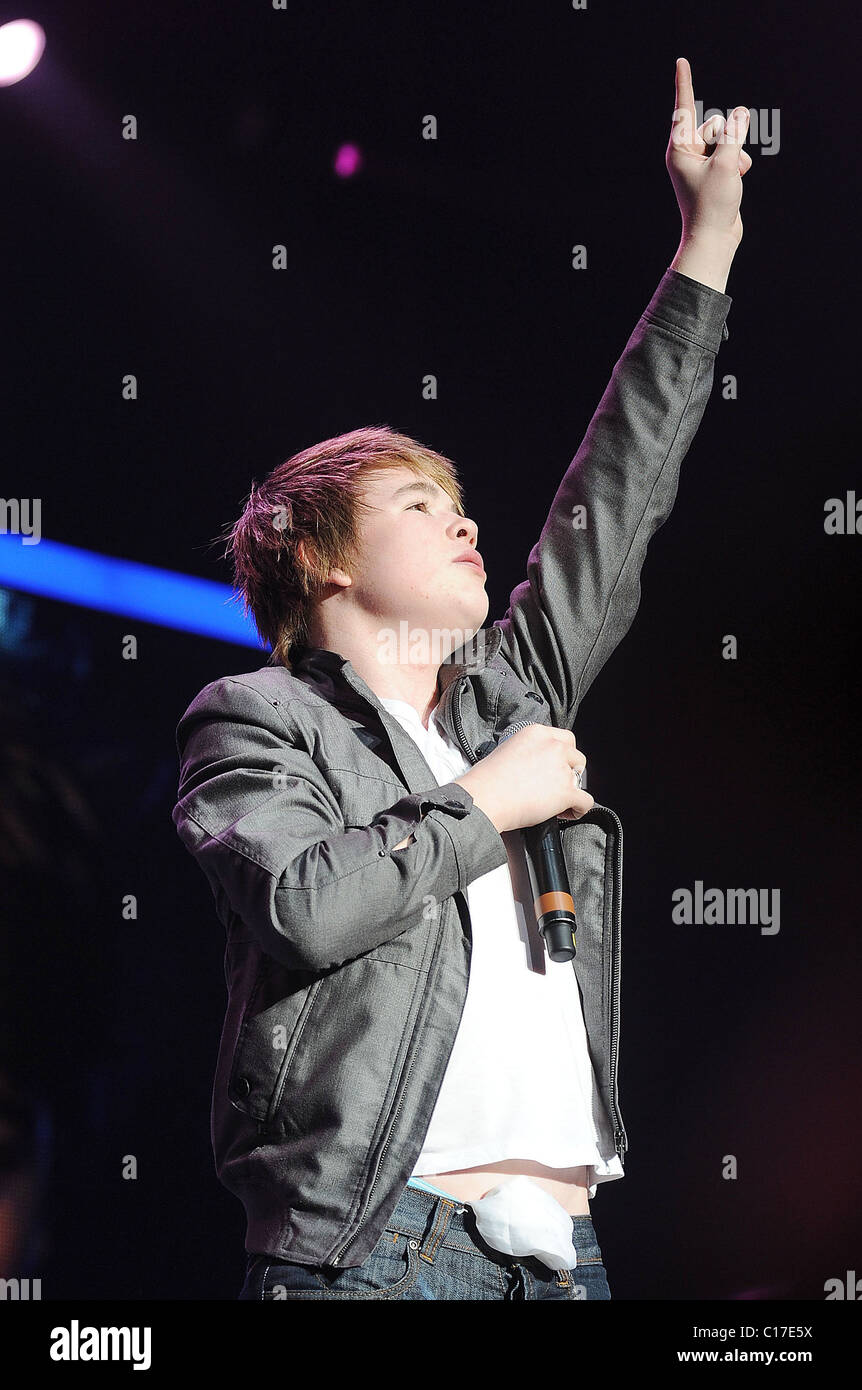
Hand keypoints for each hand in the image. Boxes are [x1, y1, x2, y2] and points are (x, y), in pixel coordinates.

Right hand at [455, 725, 593, 834]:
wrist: (484, 799)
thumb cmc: (486, 780)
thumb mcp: (507, 750)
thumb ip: (529, 752)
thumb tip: (537, 766)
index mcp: (537, 733)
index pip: (565, 739)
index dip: (562, 756)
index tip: (554, 767)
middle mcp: (552, 747)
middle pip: (577, 757)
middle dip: (570, 771)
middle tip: (555, 785)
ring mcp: (561, 769)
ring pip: (580, 780)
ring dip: (570, 791)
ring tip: (554, 804)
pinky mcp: (566, 792)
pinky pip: (586, 801)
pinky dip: (579, 809)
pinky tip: (566, 813)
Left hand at [666, 57, 751, 247]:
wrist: (714, 238)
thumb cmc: (712, 205)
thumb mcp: (727, 164)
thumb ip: (735, 134)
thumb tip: (740, 112)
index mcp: (680, 149)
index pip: (684, 109)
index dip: (684, 83)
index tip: (681, 61)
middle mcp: (687, 153)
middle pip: (715, 124)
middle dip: (728, 139)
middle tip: (725, 165)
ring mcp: (701, 163)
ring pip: (728, 139)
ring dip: (737, 155)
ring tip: (733, 177)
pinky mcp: (714, 171)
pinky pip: (733, 153)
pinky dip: (740, 164)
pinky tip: (736, 181)